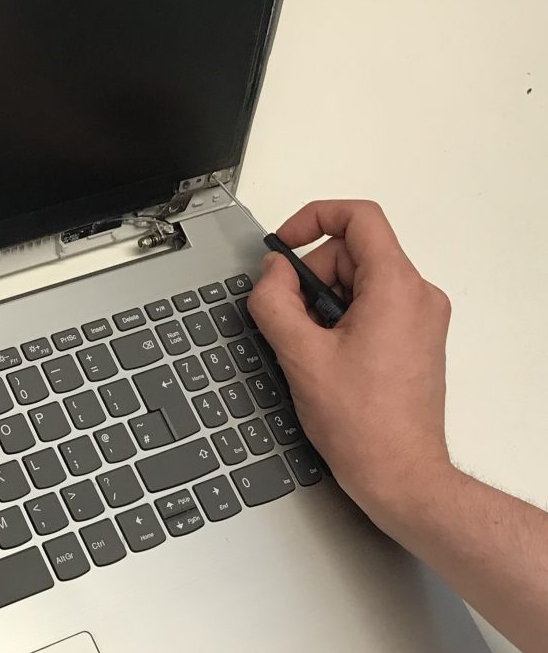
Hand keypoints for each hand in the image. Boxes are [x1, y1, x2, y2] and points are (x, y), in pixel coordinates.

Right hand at [248, 200, 453, 525]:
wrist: (401, 475)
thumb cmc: (363, 425)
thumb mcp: (299, 354)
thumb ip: (274, 300)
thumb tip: (272, 273)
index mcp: (397, 288)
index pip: (358, 218)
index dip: (313, 219)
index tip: (285, 245)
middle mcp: (418, 297)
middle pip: (352, 254)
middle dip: (311, 279)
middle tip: (290, 319)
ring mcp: (421, 320)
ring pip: (358, 283)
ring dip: (323, 305)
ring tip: (311, 350)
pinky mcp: (415, 341)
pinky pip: (371, 307)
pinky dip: (340, 321)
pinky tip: (327, 359)